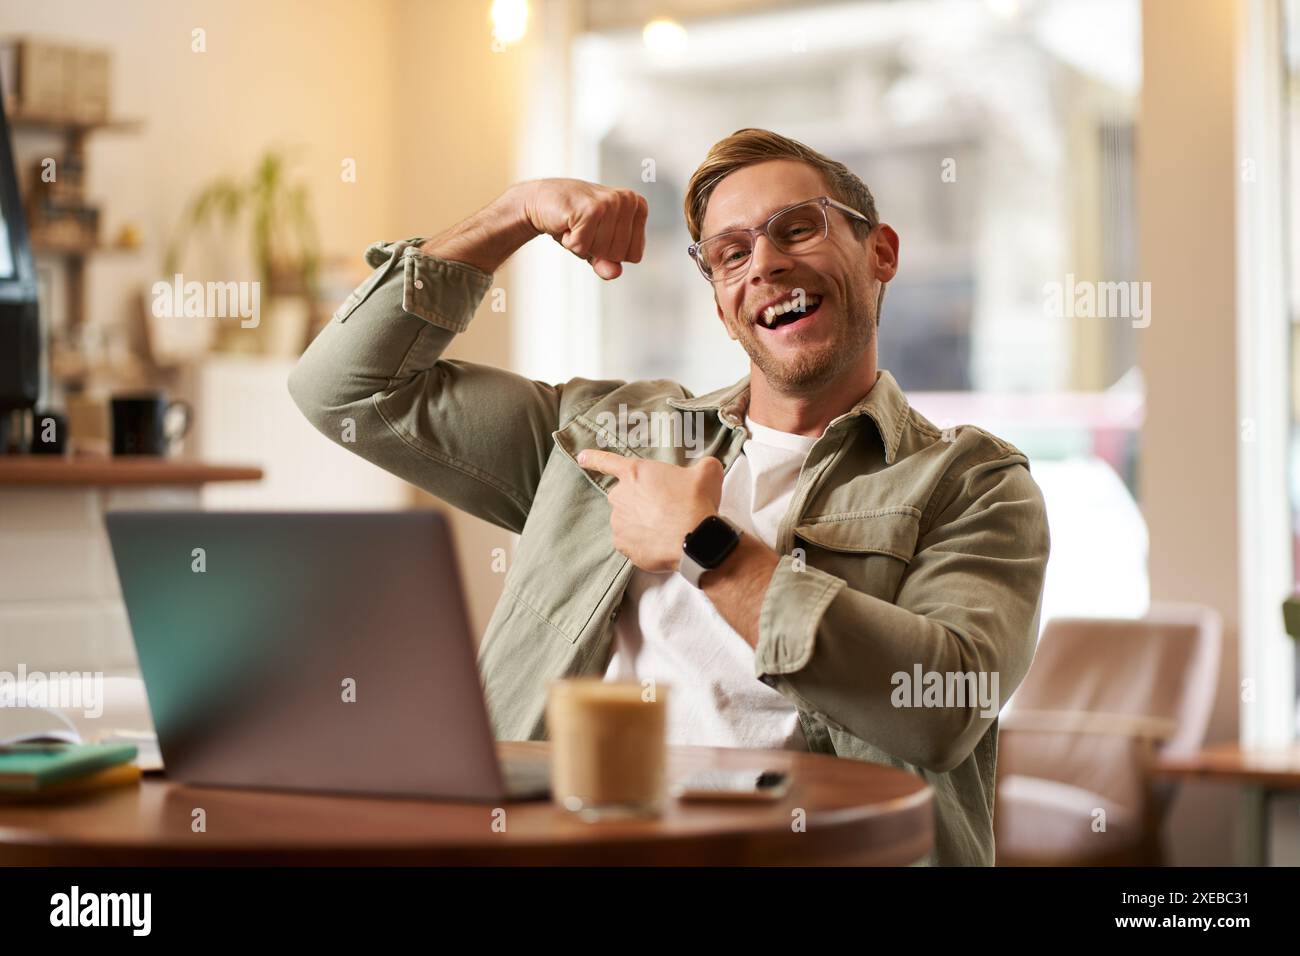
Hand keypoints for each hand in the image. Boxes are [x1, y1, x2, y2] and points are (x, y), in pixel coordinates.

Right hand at [521, 179, 647, 279]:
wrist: (541, 200)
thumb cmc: (574, 223)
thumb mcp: (597, 247)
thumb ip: (608, 263)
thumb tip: (614, 273)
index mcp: (638, 206)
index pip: (634, 256)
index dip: (611, 254)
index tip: (598, 234)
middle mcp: (628, 200)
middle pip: (619, 255)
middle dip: (596, 249)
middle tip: (584, 228)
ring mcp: (610, 202)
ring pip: (602, 251)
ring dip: (582, 244)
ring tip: (575, 224)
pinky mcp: (591, 209)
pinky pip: (583, 247)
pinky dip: (570, 241)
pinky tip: (567, 223)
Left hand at [577, 449, 722, 571]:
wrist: (696, 538)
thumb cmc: (697, 502)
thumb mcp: (707, 473)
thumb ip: (702, 466)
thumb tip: (706, 468)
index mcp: (636, 472)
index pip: (608, 461)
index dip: (594, 459)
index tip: (581, 458)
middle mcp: (621, 496)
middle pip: (625, 495)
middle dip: (640, 500)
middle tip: (664, 507)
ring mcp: (619, 522)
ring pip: (627, 520)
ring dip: (641, 522)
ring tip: (666, 527)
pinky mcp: (622, 546)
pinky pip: (629, 542)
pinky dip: (641, 542)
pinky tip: (660, 541)